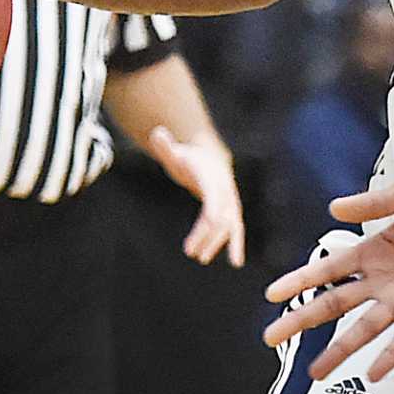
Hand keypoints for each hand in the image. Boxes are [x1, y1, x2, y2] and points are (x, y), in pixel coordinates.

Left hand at [149, 126, 245, 266]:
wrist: (210, 160)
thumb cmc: (188, 158)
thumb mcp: (175, 152)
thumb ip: (165, 146)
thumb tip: (157, 132)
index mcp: (212, 176)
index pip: (214, 197)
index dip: (212, 212)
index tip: (208, 225)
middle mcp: (225, 190)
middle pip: (220, 215)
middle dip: (207, 234)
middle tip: (189, 252)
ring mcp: (230, 202)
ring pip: (228, 225)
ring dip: (216, 242)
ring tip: (200, 258)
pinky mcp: (231, 212)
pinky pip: (236, 229)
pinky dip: (237, 245)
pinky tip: (236, 262)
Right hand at [261, 175, 393, 380]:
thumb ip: (374, 204)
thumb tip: (333, 208)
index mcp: (374, 250)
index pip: (328, 268)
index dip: (300, 281)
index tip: (271, 295)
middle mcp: (384, 279)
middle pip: (335, 303)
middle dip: (302, 320)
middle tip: (271, 338)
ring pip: (364, 329)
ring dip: (340, 350)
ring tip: (316, 373)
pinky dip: (391, 356)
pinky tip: (373, 374)